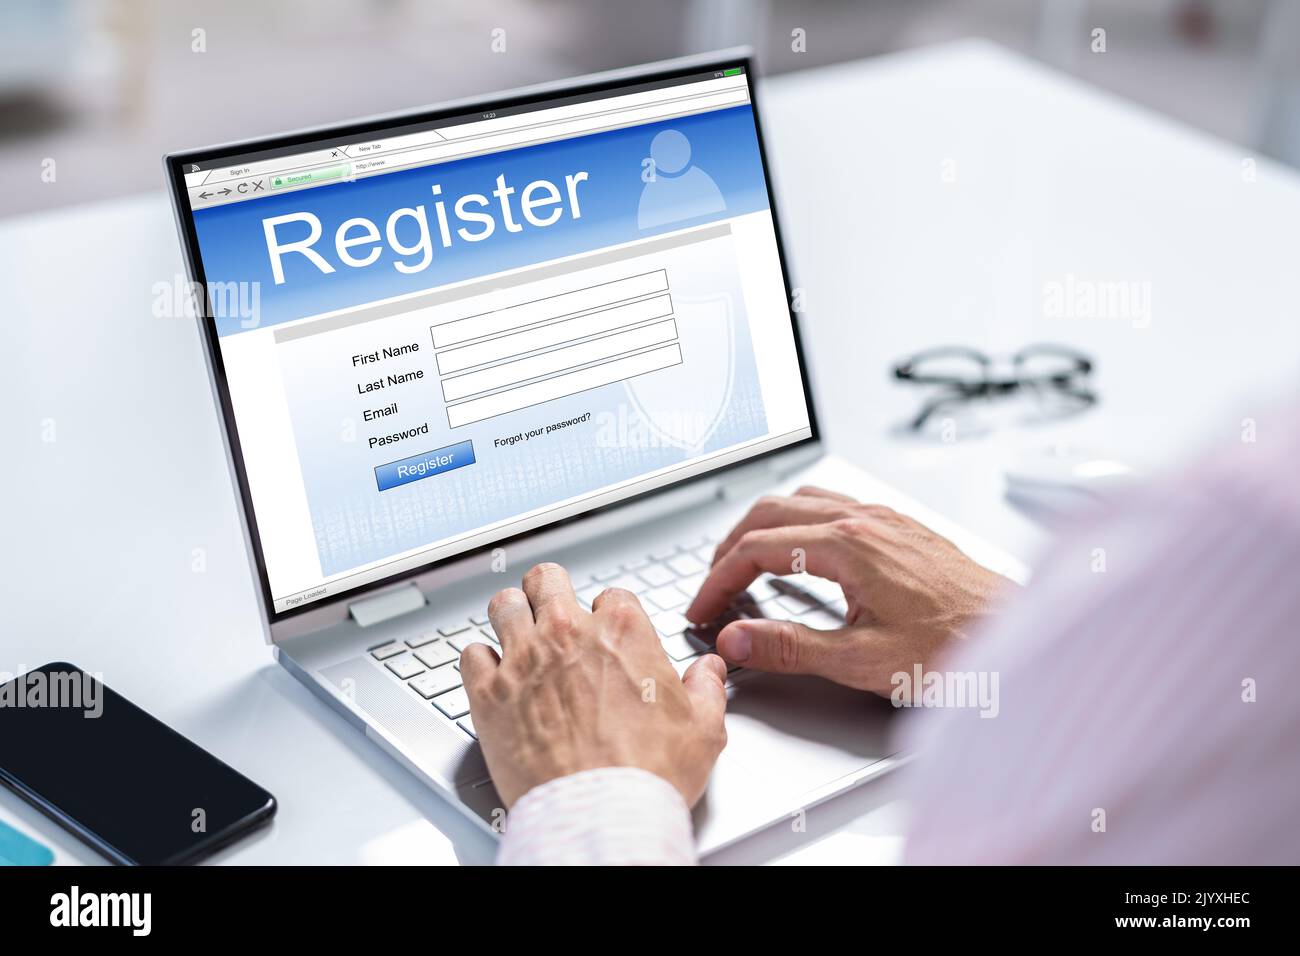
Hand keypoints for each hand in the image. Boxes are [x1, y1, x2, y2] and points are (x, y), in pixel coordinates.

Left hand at [461, 563, 727, 808]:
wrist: (600, 813)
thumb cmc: (649, 773)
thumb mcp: (703, 728)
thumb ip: (706, 690)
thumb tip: (709, 672)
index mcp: (622, 632)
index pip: (612, 596)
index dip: (611, 614)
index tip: (609, 632)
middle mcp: (568, 634)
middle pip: (547, 580)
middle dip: (551, 591)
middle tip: (553, 608)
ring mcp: (524, 660)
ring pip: (503, 605)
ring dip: (511, 615)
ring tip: (516, 628)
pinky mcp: (490, 694)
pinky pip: (470, 654)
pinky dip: (480, 661)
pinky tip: (490, 672)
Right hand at [685, 486, 1014, 696]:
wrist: (1021, 639)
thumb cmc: (958, 649)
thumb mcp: (863, 661)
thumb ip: (791, 647)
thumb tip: (736, 641)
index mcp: (848, 546)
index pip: (756, 548)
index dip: (717, 580)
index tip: (703, 610)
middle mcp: (865, 520)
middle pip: (770, 512)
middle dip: (730, 547)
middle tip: (712, 585)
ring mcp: (886, 518)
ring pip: (802, 500)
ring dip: (763, 527)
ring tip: (746, 563)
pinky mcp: (903, 528)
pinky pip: (834, 505)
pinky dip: (799, 522)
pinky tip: (804, 552)